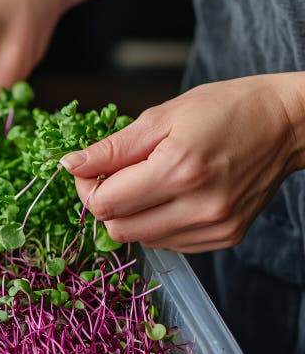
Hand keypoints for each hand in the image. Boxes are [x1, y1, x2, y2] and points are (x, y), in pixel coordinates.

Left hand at [60, 74, 304, 252]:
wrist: (288, 124)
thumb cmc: (225, 110)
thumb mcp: (161, 117)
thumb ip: (112, 148)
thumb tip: (70, 165)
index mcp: (178, 171)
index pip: (104, 204)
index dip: (86, 188)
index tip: (90, 171)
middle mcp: (198, 207)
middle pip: (117, 230)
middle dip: (105, 204)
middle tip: (115, 177)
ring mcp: (213, 227)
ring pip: (140, 239)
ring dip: (131, 215)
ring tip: (149, 183)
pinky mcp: (224, 237)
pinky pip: (167, 243)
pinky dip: (156, 224)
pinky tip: (170, 197)